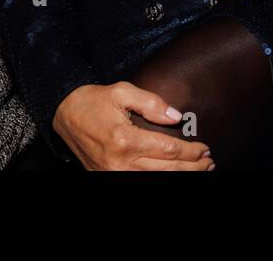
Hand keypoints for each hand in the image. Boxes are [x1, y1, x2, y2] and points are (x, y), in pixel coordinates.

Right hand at [52, 82, 214, 170]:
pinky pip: (138, 182)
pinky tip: (174, 175)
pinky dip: (160, 180)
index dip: (190, 151)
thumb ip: (152, 103)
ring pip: (155, 181)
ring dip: (180, 176)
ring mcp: (112, 174)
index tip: (205, 148)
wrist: (63, 115)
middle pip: (166, 171)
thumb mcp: (122, 91)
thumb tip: (176, 116)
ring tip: (199, 171)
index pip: (168, 150)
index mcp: (125, 139)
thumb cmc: (94, 101)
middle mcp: (119, 162)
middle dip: (192, 168)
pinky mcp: (106, 178)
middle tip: (209, 163)